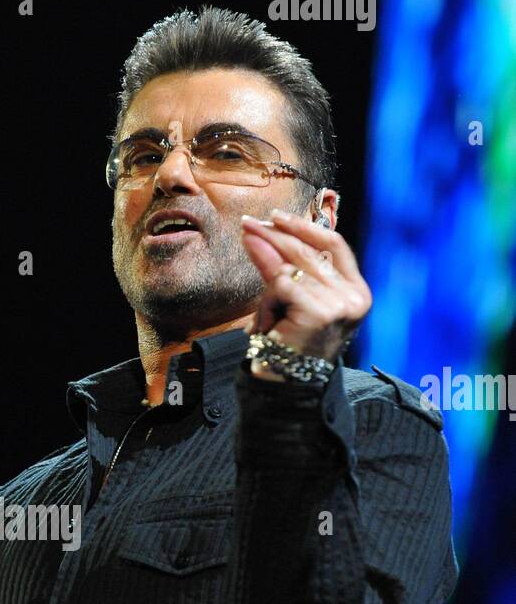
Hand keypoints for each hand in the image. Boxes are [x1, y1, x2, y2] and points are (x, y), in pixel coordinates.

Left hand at [240, 210, 371, 380]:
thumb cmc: (286, 345)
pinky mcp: (321, 311)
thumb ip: (281, 266)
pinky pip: (282, 284)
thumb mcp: (288, 299)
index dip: (305, 227)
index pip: (334, 244)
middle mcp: (355, 297)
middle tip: (247, 225)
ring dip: (269, 287)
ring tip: (266, 313)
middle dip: (275, 235)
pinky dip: (267, 300)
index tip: (276, 217)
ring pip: (291, 268)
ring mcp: (341, 304)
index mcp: (356, 291)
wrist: (284, 386)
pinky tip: (268, 323)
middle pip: (311, 249)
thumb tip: (257, 230)